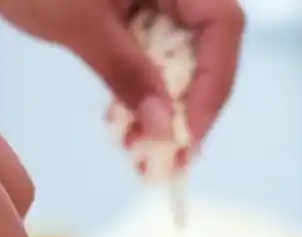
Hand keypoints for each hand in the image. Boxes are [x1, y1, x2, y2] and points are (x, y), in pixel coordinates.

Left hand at [0, 0, 243, 150]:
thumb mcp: (79, 23)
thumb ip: (127, 71)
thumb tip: (166, 126)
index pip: (223, 24)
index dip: (213, 83)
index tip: (188, 135)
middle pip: (208, 44)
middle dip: (188, 104)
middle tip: (167, 157)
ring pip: (180, 55)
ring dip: (164, 105)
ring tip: (141, 150)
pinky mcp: (131, 8)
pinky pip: (152, 52)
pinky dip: (141, 88)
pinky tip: (125, 124)